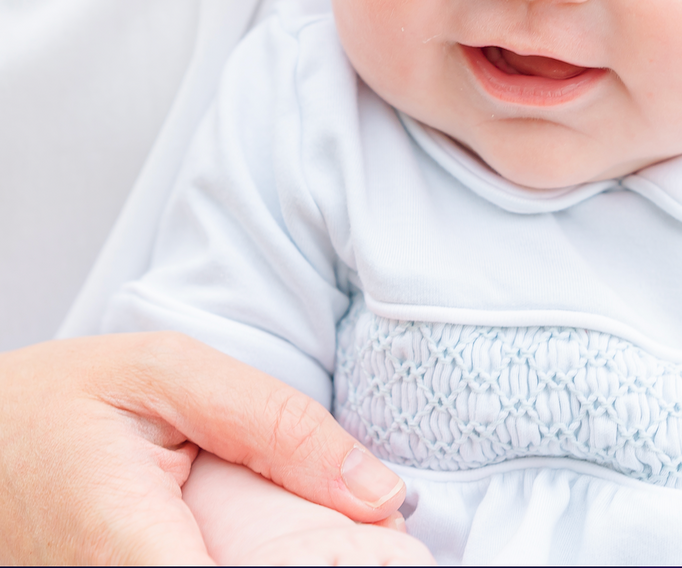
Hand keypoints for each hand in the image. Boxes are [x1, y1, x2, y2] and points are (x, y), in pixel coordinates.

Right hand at [0, 333, 408, 564]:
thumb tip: (380, 494)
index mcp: (127, 543)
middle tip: (357, 532)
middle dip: (309, 564)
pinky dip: (243, 561)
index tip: (375, 543)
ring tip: (314, 526)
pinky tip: (263, 539)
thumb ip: (277, 426)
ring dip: (276, 560)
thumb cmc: (60, 399)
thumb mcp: (170, 374)